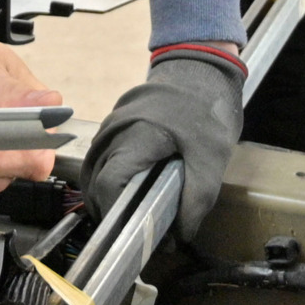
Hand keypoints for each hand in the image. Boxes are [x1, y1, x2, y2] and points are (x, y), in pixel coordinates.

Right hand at [85, 50, 242, 240]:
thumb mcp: (212, 159)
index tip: (130, 236)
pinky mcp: (113, 125)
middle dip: (108, 212)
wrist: (202, 66)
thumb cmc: (208, 109)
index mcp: (136, 135)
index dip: (115, 214)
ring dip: (105, 197)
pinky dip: (108, 180)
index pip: (108, 183)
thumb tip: (178, 238)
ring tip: (129, 219)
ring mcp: (109, 125)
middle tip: (132, 235)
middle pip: (94, 181)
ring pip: (93, 171)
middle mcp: (114, 130)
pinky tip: (129, 194)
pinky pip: (100, 158)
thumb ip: (196, 201)